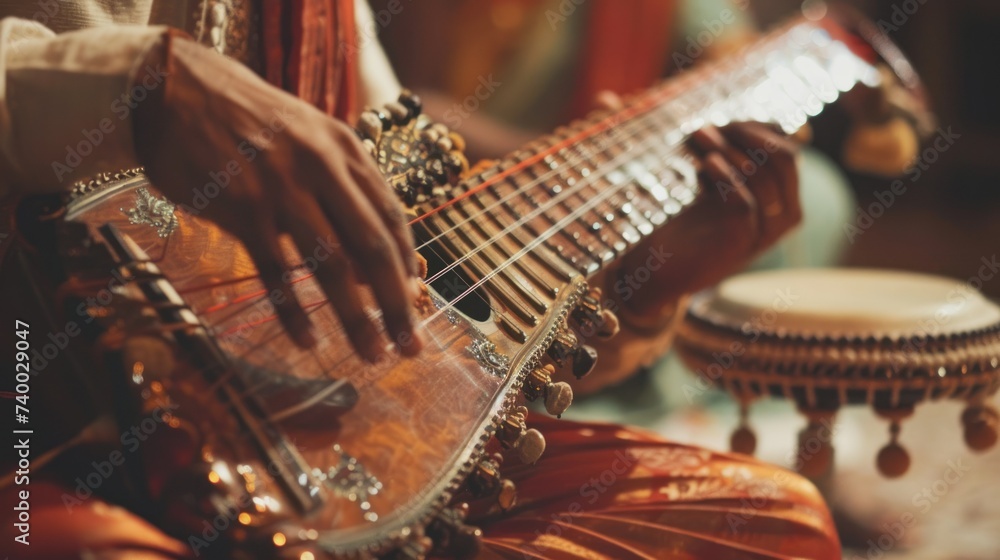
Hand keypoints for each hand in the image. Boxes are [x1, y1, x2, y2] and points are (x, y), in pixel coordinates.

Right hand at [133, 35, 421, 361]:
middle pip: (374, 246)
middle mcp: (322, 167)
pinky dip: (293, 312)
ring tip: (372, 355)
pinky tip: (307, 341)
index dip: (410, 264)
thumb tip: (367, 268)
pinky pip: (275, 271)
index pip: (392, 216)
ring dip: (356, 318)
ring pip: (332, 265)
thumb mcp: (307, 139)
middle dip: (398, 303)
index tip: (417, 301)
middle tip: (411, 346)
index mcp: (345, 148)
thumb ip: (341, 192)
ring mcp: (281, 187)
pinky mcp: (240, 208)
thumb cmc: (246, 122)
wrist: (173, 88)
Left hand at [617, 122, 800, 319]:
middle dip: (745, 131)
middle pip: (784, 155)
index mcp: (774, 192)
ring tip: (696, 139)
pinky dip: (727, 178)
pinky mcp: (740, 247)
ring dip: (730, 147)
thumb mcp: (694, 179)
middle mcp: (777, 212)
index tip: (715, 123)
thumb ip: (673, 143)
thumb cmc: (676, 226)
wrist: (657, 277)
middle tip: (705, 130)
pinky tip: (704, 166)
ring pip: (767, 175)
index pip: (786, 144)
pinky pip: (746, 205)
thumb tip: (606, 97)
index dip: (754, 124)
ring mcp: (763, 232)